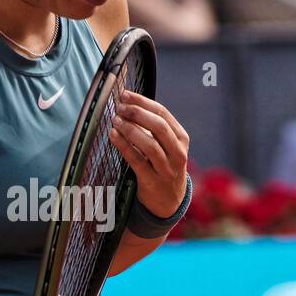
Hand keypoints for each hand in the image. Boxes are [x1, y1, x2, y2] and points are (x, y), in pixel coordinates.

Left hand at [109, 88, 189, 216]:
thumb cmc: (163, 165)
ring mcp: (167, 168)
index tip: (125, 95)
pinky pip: (137, 160)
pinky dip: (124, 146)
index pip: (163, 113)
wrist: (169, 200)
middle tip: (119, 107)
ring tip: (115, 120)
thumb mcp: (167, 145)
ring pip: (149, 144)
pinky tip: (113, 135)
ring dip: (130, 129)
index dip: (142, 102)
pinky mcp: (152, 181)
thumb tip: (128, 103)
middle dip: (137, 113)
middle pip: (158, 127)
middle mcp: (178, 153)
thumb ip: (153, 127)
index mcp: (181, 138)